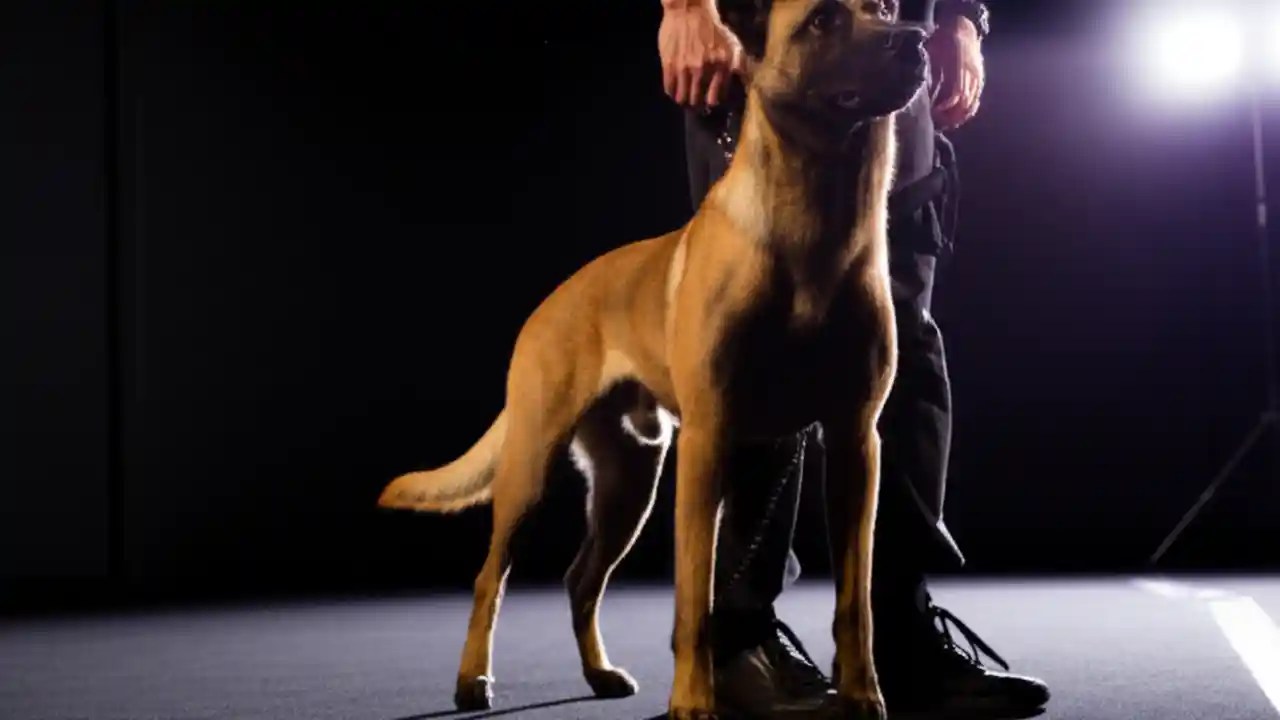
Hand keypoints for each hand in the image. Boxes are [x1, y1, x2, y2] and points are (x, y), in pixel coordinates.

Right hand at [658, 1, 745, 108]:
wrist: (690, 10)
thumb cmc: (713, 28)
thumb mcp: (733, 45)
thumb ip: (739, 65)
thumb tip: (742, 82)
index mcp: (720, 67)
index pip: (716, 98)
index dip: (713, 102)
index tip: (710, 101)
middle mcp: (703, 70)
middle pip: (697, 100)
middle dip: (697, 105)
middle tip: (696, 103)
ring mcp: (684, 68)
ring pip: (681, 97)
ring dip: (683, 100)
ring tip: (684, 99)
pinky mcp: (669, 64)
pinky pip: (669, 87)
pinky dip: (671, 92)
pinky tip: (674, 90)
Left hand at [927, 15, 984, 129]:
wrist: (963, 28)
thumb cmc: (944, 38)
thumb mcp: (933, 50)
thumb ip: (928, 70)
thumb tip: (921, 91)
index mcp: (959, 66)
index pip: (956, 94)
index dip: (945, 107)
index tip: (934, 113)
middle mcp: (971, 73)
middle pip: (964, 102)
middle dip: (951, 116)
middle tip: (937, 123)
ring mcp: (977, 77)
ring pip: (971, 103)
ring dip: (959, 117)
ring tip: (946, 125)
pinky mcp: (980, 80)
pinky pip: (976, 100)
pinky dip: (968, 111)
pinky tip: (958, 119)